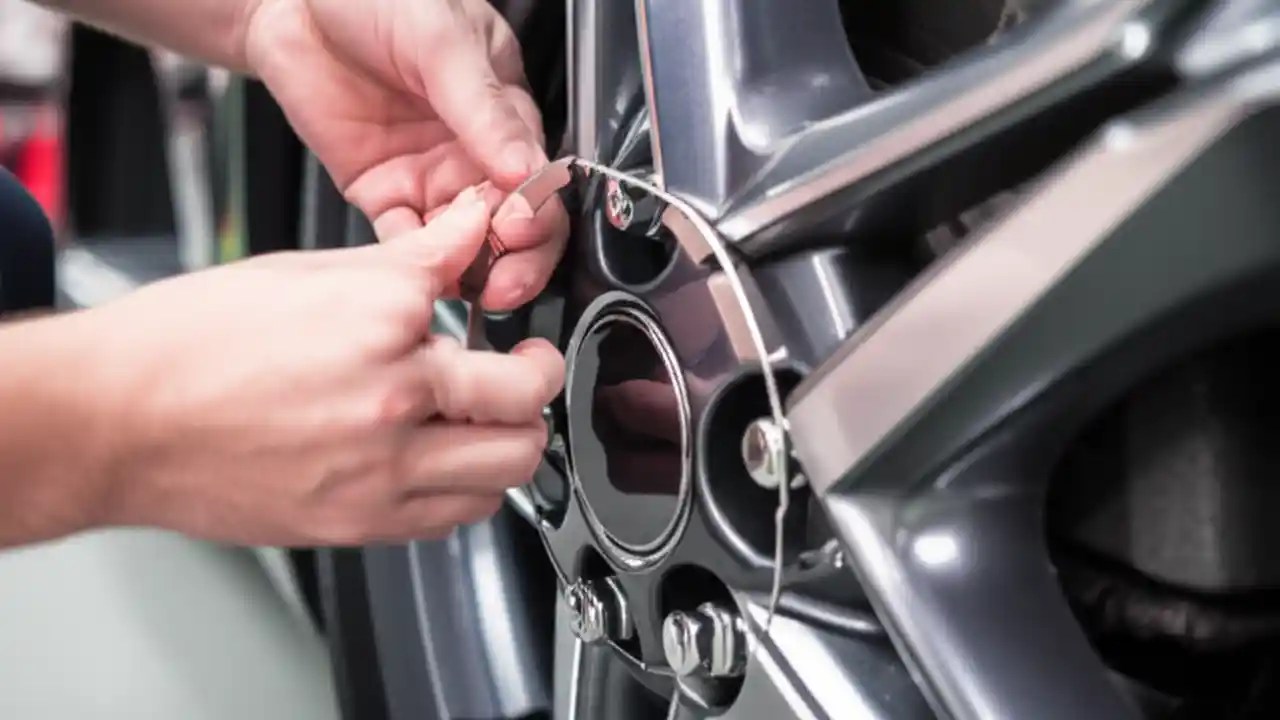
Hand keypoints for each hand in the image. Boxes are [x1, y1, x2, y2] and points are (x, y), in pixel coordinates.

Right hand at [82, 190, 562, 545]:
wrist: (120, 421)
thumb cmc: (190, 344)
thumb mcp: (306, 271)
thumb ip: (411, 256)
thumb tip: (470, 225)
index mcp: (381, 321)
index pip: (490, 304)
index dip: (497, 298)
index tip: (499, 300)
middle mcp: (392, 399)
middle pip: (527, 402)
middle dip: (536, 378)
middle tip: (526, 366)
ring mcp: (381, 470)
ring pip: (508, 467)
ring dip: (511, 438)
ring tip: (484, 416)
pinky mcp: (363, 522)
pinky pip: (457, 514)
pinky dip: (468, 486)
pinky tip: (441, 458)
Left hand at [245, 0, 566, 309]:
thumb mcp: (442, 41)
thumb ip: (485, 110)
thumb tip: (527, 168)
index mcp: (505, 112)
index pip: (540, 178)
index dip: (537, 212)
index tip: (520, 227)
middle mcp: (473, 150)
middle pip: (514, 224)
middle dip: (516, 261)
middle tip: (505, 283)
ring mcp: (429, 175)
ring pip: (467, 242)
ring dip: (471, 271)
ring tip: (467, 287)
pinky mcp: (384, 191)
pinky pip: (406, 241)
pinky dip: (415, 264)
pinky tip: (418, 269)